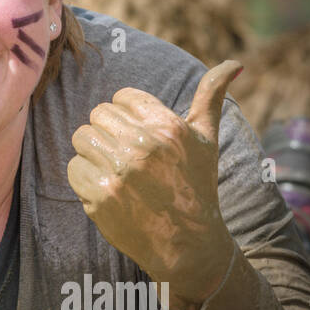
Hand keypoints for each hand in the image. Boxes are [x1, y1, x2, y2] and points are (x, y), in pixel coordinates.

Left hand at [67, 60, 243, 309]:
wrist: (188, 246)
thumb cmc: (196, 185)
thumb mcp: (207, 139)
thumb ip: (212, 96)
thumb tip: (235, 63)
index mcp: (167, 127)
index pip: (122, 97)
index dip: (128, 115)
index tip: (139, 135)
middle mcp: (142, 146)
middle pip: (98, 114)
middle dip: (109, 132)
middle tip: (127, 155)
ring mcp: (118, 172)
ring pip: (81, 137)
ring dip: (94, 151)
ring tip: (115, 168)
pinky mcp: (99, 196)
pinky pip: (74, 167)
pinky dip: (85, 177)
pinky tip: (107, 187)